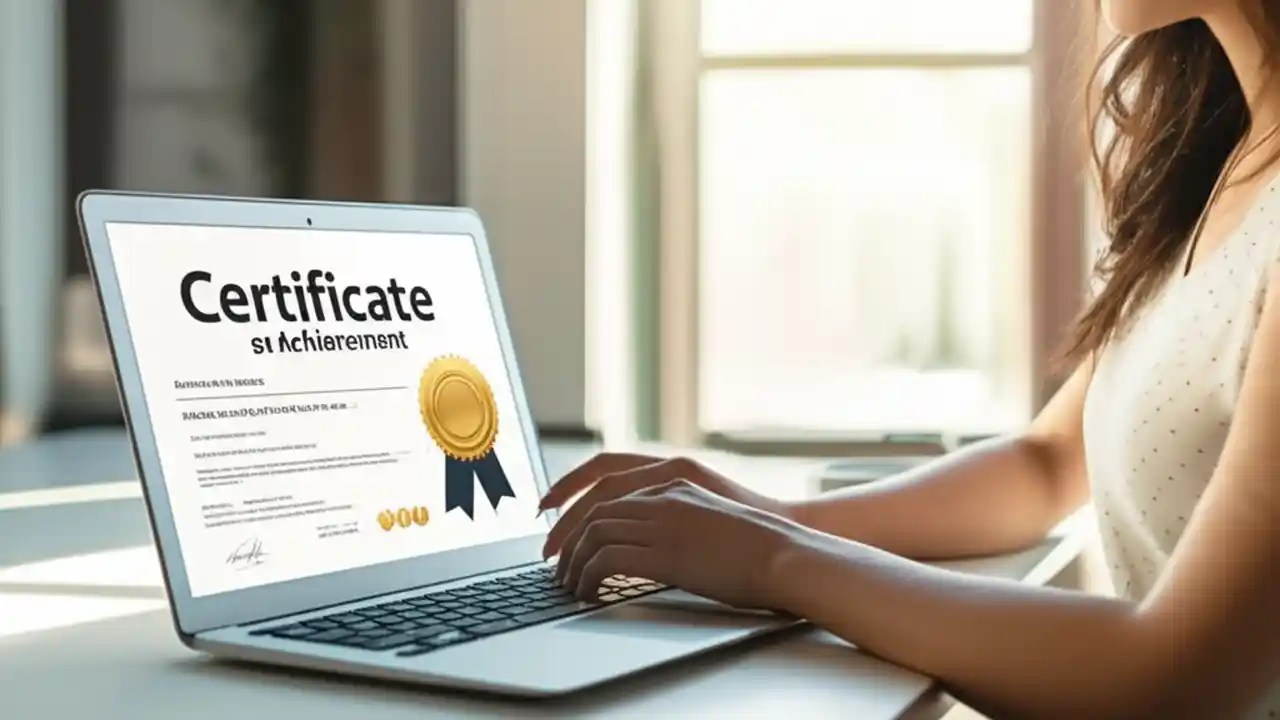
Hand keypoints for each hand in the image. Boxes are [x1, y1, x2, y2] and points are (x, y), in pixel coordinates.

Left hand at [539, 453, 790, 558]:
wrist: (786, 552)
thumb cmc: (758, 542)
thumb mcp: (711, 511)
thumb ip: (678, 511)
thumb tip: (652, 533)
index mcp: (674, 476)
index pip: (605, 474)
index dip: (570, 490)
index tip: (550, 508)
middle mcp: (663, 492)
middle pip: (592, 505)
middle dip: (563, 531)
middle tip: (548, 556)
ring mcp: (663, 521)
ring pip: (594, 532)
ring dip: (573, 559)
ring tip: (566, 581)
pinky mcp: (664, 553)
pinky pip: (607, 560)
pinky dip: (589, 576)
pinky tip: (588, 590)